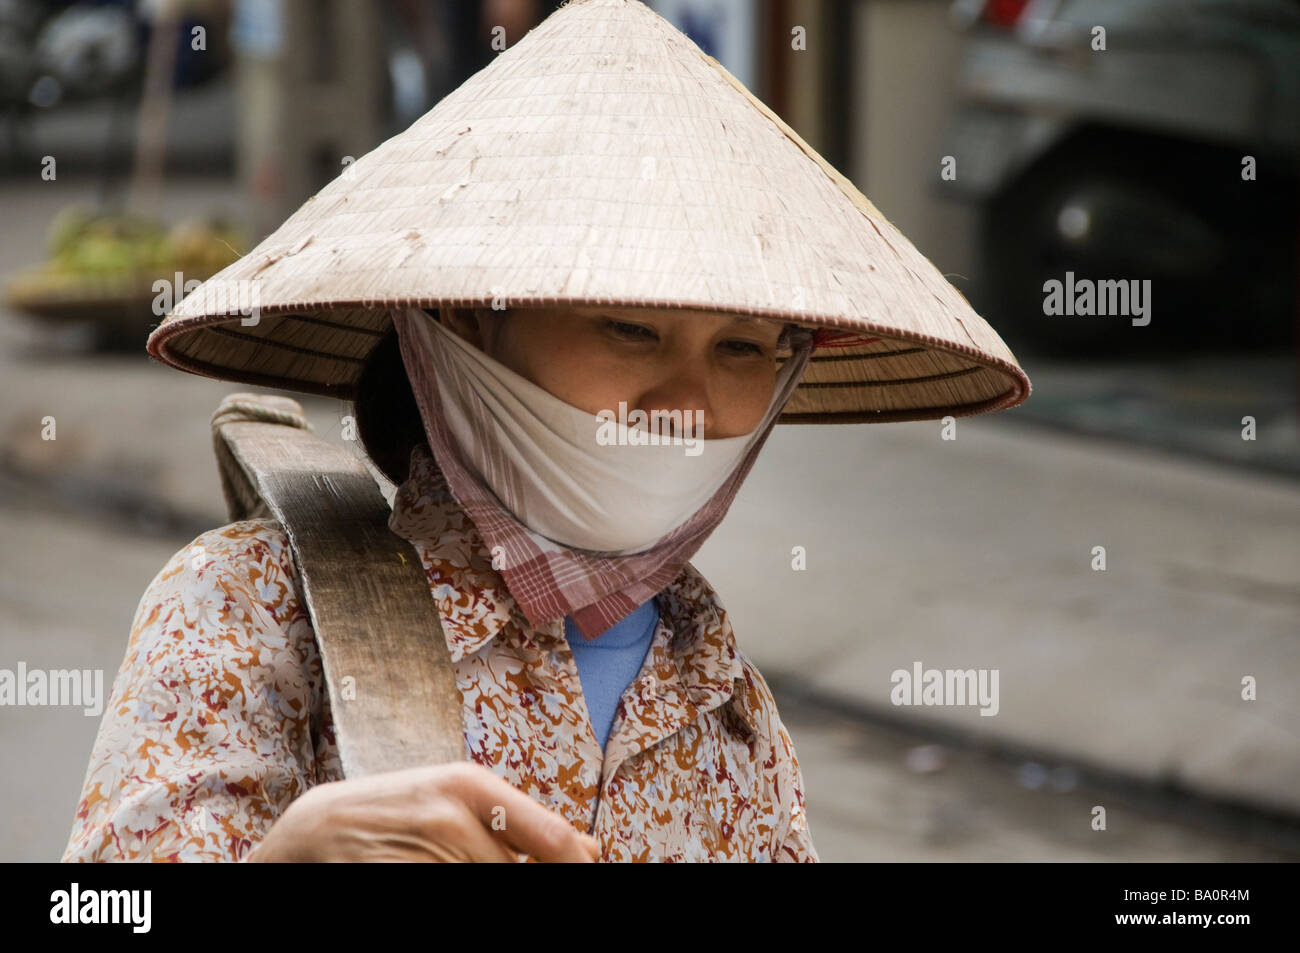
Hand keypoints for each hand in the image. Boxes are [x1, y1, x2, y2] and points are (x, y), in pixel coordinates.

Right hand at [245, 762, 600, 861]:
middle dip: (525, 879)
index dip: (577, 865)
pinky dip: (453, 889)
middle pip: (516, 871)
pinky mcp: (402, 881)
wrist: (314, 832)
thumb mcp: (459, 801)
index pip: (552, 838)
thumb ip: (522, 823)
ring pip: (489, 884)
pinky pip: (451, 894)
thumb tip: (591, 848)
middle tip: (486, 864)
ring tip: (450, 863)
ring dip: (482, 881)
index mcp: (470, 787)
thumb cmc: (398, 811)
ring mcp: (424, 857)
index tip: (590, 870)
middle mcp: (451, 820)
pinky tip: (433, 874)